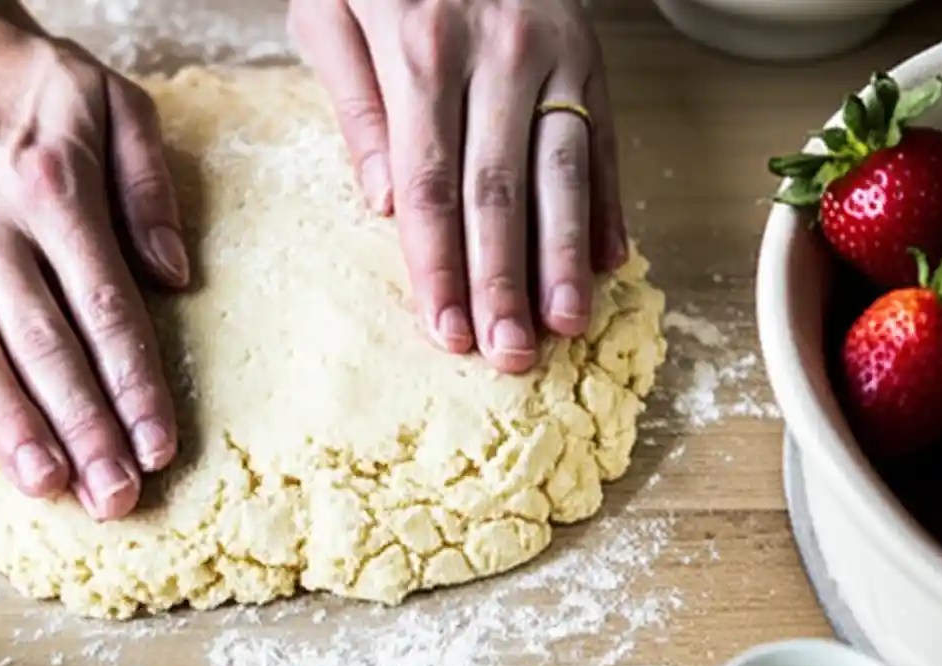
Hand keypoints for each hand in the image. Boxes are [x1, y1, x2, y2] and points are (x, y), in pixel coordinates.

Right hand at [0, 1, 187, 519]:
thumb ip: (149, 188)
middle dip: (82, 429)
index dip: (134, 385)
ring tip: (44, 487)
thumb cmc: (28, 82)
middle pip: (42, 346)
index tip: (158, 447)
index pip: (105, 309)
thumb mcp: (114, 101)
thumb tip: (176, 277)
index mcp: (54, 191)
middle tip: (112, 498)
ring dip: (8, 427)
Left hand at [289, 0, 627, 373]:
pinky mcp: (592, 53)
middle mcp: (494, 53)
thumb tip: (380, 202)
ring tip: (567, 325)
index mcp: (418, 46)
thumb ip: (354, 104)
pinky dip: (610, 202)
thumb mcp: (329, 10)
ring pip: (563, 170)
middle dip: (504, 280)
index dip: (438, 262)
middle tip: (511, 355)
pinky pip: (606, 137)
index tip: (444, 331)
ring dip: (565, 256)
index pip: (428, 181)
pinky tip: (611, 262)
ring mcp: (554, 52)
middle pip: (499, 189)